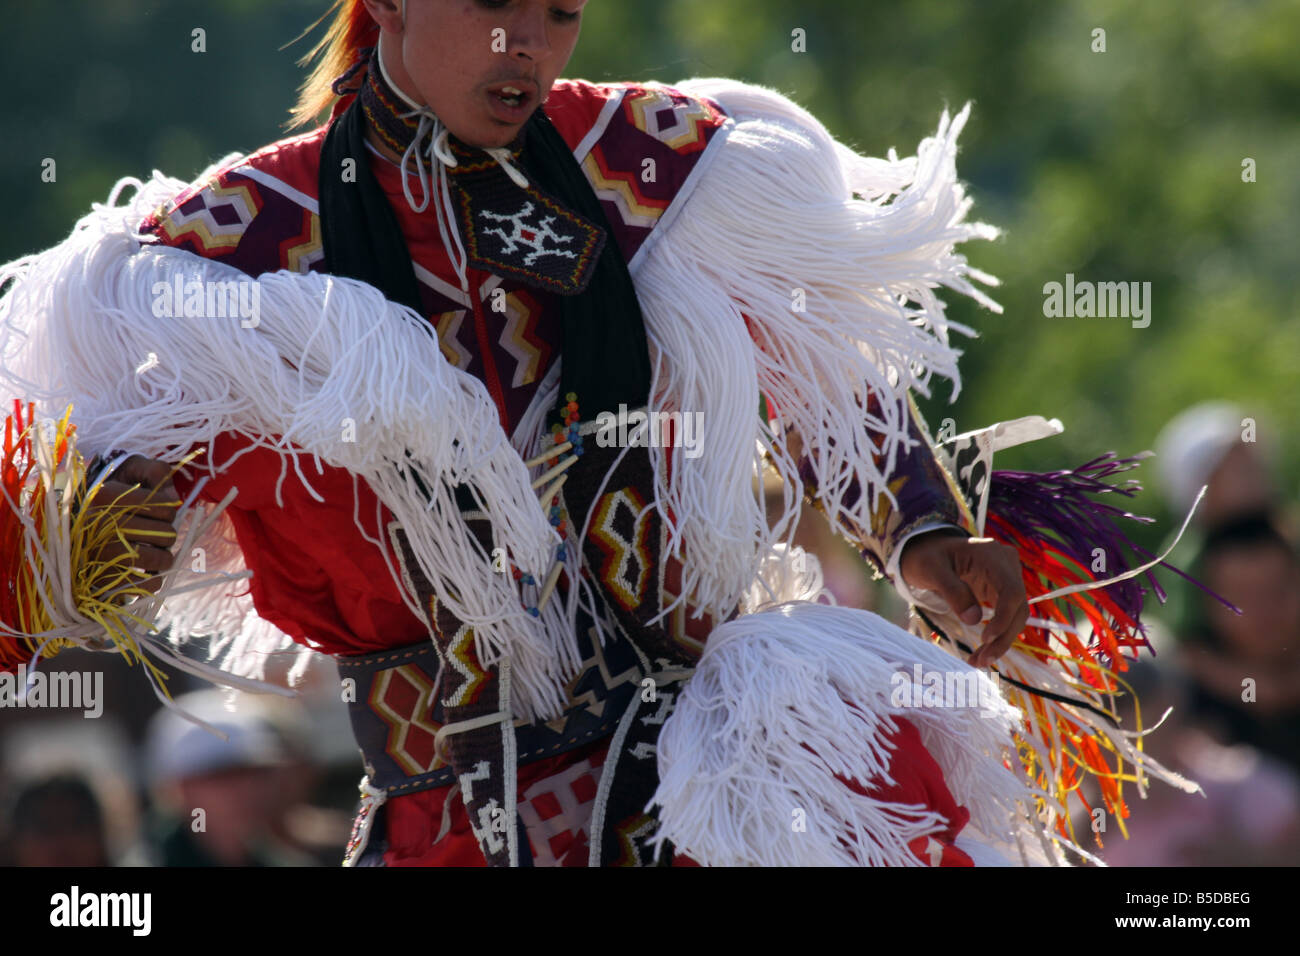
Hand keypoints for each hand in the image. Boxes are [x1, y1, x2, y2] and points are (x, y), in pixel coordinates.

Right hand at [84, 455, 180, 593]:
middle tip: (155, 533)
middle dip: (167, 534)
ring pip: (157, 558)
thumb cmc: (113, 492)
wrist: (75, 521)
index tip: (158, 511)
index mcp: (106, 495)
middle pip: (165, 534)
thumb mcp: (131, 470)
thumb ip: (157, 472)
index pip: (164, 507)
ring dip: (164, 557)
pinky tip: (149, 572)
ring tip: (155, 552)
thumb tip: (172, 496)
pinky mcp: (99, 577)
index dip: (169, 510)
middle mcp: (100, 524)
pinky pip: (143, 584)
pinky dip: (153, 580)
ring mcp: (98, 552)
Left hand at [898, 529, 1028, 667]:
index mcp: (992, 555)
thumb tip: (974, 620)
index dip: (1003, 618)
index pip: (1011, 591)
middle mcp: (1007, 565)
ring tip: (978, 662)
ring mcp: (1007, 578)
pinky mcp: (1001, 591)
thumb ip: (952, 591)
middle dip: (1002, 637)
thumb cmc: (927, 557)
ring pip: (1016, 616)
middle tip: (981, 661)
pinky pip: (1006, 616)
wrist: (927, 550)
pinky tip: (981, 654)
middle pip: (1018, 607)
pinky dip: (996, 636)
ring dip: (1000, 642)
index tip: (985, 639)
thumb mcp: (931, 570)